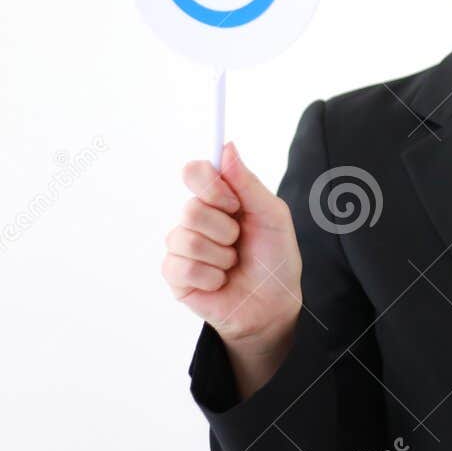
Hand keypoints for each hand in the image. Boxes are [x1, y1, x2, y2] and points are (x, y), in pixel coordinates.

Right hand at [163, 142, 302, 354]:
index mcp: (218, 198)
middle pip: (190, 208)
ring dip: (221, 256)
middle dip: (225, 229)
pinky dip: (211, 276)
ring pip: (186, 238)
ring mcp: (182, 246)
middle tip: (239, 241)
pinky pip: (183, 266)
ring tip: (232, 264)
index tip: (232, 201)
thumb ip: (247, 183)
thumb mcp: (272, 216)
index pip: (194, 172)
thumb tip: (227, 146)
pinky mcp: (176, 275)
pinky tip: (220, 281)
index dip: (210, 184)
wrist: (274, 303)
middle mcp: (196, 218)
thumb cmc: (274, 258)